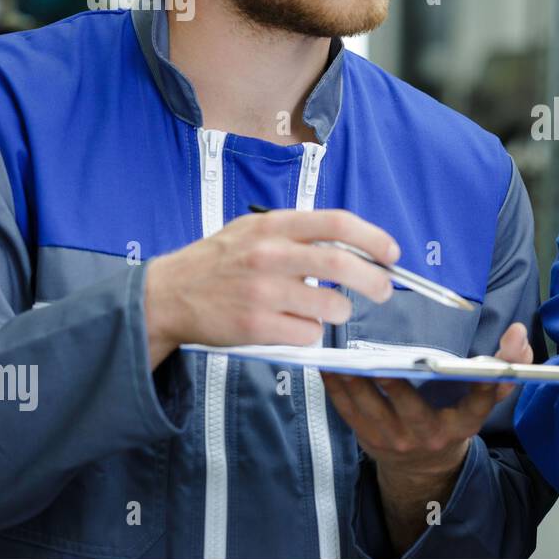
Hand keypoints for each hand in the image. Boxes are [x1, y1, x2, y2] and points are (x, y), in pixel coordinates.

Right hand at [143, 209, 399, 368]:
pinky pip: (308, 334)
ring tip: (326, 310)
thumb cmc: (219, 261)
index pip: (338, 224)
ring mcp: (262, 292)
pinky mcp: (256, 326)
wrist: (167, 294)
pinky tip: (294, 324)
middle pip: (343, 266)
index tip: (391, 253)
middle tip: (384, 290)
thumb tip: (355, 245)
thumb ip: (298, 233)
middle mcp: (269, 255)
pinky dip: (312, 332)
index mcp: (274, 226)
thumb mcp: (254, 230)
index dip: (374, 238)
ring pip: (330, 306)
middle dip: (375, 281)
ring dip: (340, 312)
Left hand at [320, 322, 533, 552]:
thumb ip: (508, 365)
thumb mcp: (486, 397)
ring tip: (342, 354)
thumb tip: (518, 332)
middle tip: (381, 357)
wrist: (426, 467)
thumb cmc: (456, 419)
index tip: (483, 368)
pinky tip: (328, 365)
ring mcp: (396, 439)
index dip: (484, 385)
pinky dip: (337, 388)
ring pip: (371, 408)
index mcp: (464, 423)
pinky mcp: (368, 439)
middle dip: (395, 383)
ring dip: (355, 381)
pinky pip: (348, 412)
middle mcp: (429, 434)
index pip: (478, 401)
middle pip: (411, 406)